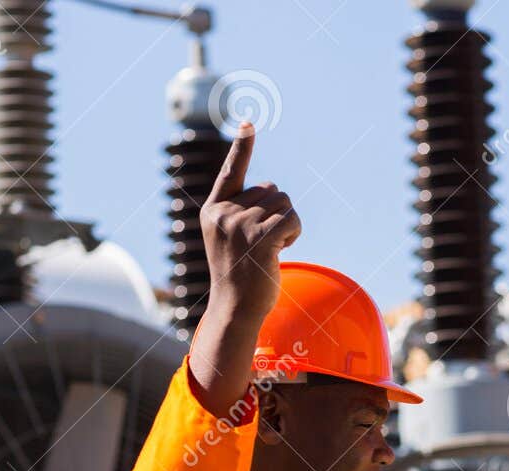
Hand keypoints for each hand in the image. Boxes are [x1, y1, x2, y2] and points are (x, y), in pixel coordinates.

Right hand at [187, 123, 302, 412]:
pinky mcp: (260, 238)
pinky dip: (294, 233)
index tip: (249, 122)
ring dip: (288, 224)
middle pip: (272, 190)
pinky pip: (292, 219)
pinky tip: (282, 250)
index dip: (242, 147)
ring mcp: (240, 225)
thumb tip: (274, 189)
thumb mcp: (232, 239)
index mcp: (214, 210)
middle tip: (263, 244)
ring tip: (271, 249)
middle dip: (277, 213)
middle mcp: (224, 213)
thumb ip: (243, 212)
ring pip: (284, 204)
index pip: (232, 172)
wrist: (235, 310)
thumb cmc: (239, 276)